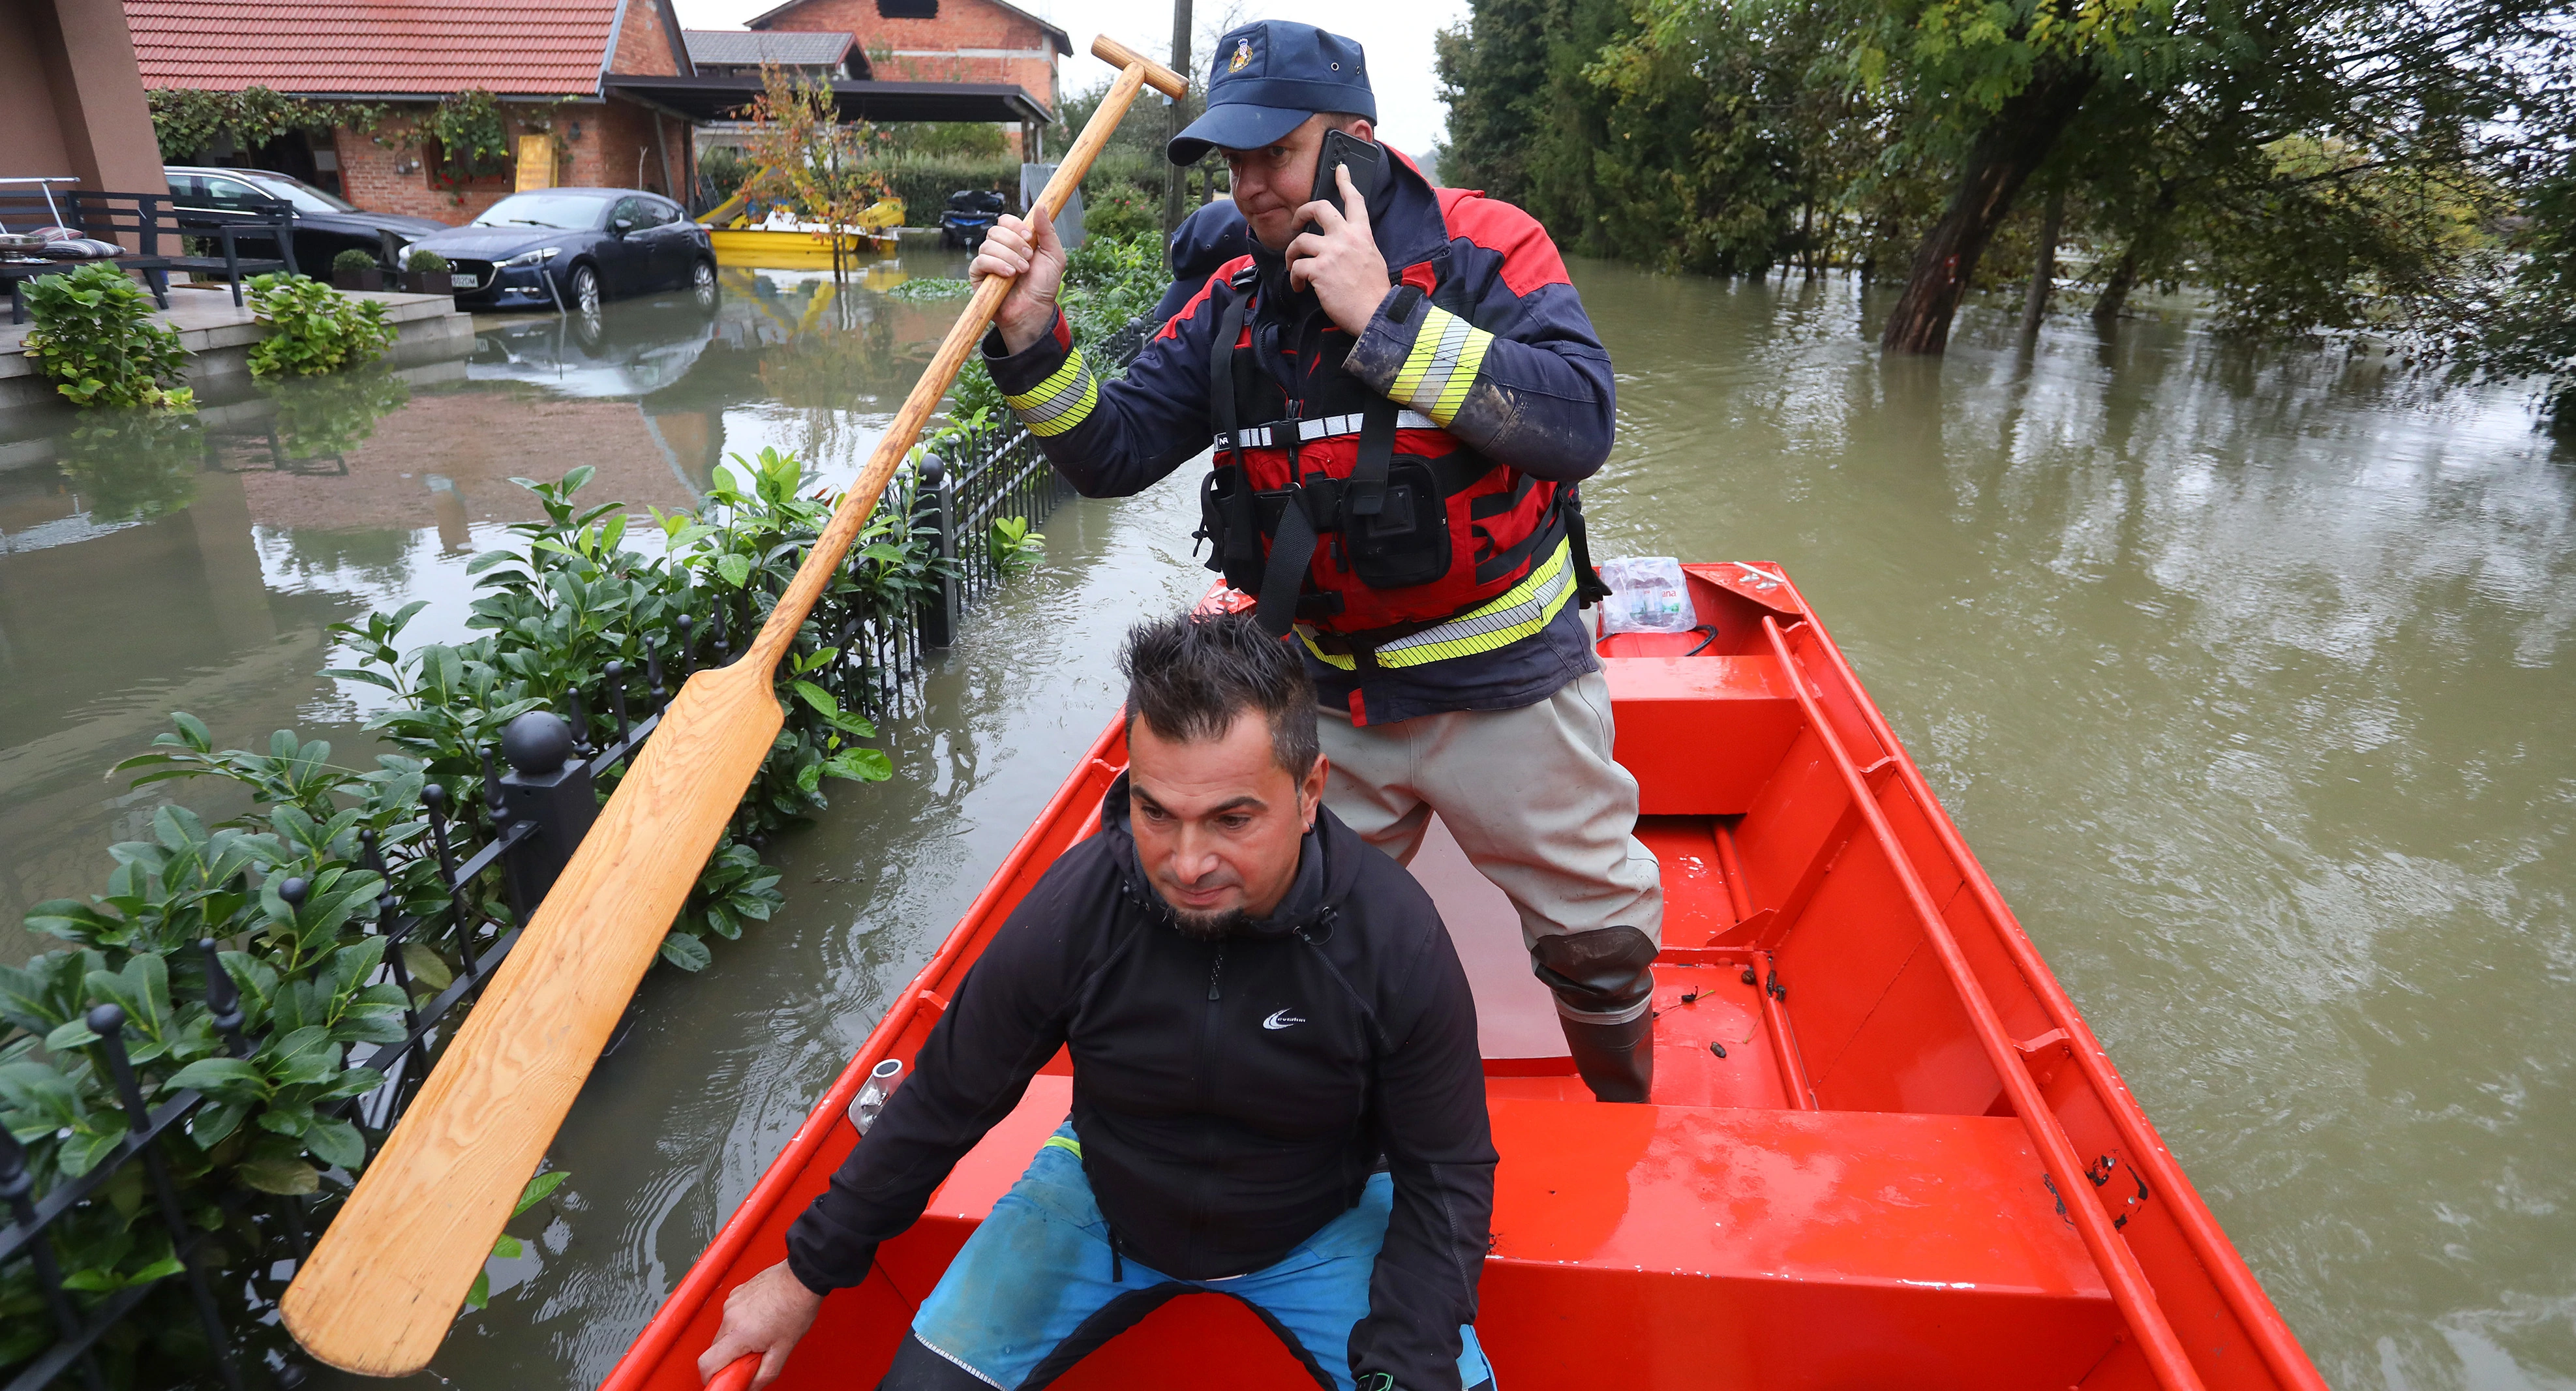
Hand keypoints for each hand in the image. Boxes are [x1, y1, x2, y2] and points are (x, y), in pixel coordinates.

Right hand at [696, 1261, 824, 1388]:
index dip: (711, 1377)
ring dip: (737, 1339)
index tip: (722, 1380)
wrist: (803, 1277)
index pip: (707, 1363)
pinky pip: (731, 1315)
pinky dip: (742, 1322)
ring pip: (724, 1331)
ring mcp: (731, 1302)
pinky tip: (762, 1318)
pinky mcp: (736, 1293)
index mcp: (739, 1333)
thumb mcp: (784, 1349)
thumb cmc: (797, 1307)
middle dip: (731, 1357)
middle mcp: (730, 1316)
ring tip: (763, 1333)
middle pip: (716, 1348)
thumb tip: (752, 1386)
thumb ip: (765, 1374)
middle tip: (754, 1355)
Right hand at [969, 203, 1066, 355]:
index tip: (1029, 237)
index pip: (1005, 221)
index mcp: (1016, 241)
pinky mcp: (978, 276)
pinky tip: (1008, 275)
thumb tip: (1040, 206)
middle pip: (996, 230)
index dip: (1015, 225)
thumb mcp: (1054, 256)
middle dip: (1014, 243)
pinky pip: (980, 261)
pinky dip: (996, 265)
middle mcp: (1000, 249)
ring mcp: (988, 262)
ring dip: (1008, 256)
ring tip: (1021, 271)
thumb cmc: (1044, 286)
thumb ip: (1048, 231)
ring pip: (988, 245)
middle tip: (1028, 259)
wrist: (1035, 310)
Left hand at [1287, 164, 1392, 337]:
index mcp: (1362, 234)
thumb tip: (1344, 246)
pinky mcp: (1318, 270)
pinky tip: (1300, 287)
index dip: (1345, 182)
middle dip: (1302, 212)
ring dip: (1291, 254)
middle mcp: (1346, 238)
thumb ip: (1358, 245)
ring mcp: (1331, 252)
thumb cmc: (1375, 292)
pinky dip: (1294, 278)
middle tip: (1296, 223)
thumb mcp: (1373, 258)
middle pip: (1318, 208)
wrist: (1376, 313)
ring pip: (1299, 241)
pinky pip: (1297, 267)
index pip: (1354, 201)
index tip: (1340, 170)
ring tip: (1294, 267)